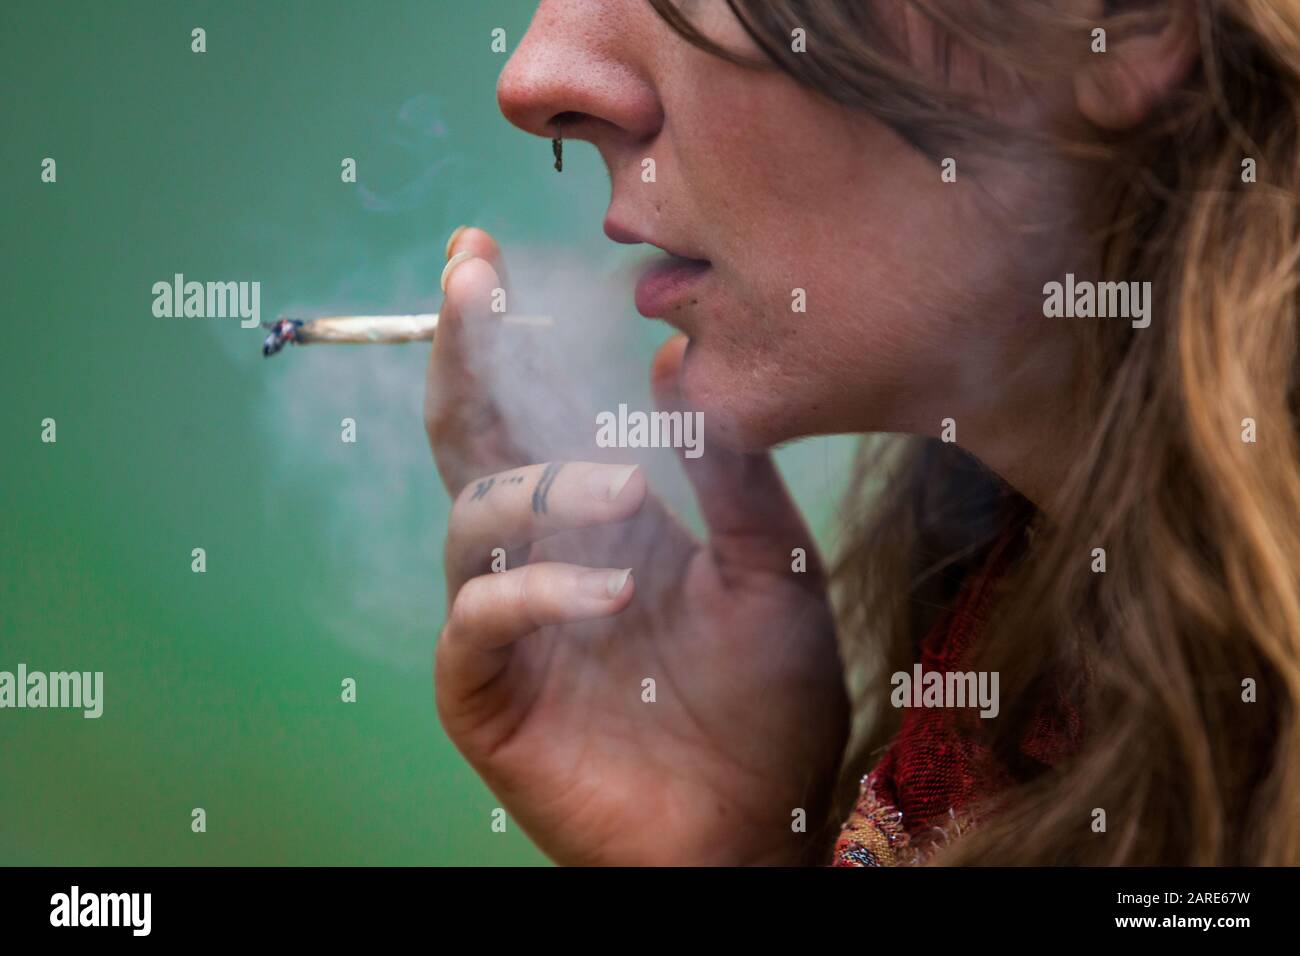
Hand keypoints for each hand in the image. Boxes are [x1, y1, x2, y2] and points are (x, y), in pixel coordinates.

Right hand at [425, 227, 847, 865]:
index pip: (529, 414)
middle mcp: (542, 560)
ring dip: (537, 489)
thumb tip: (668, 359)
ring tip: (621, 491)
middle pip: (472, 441)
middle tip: (471, 278)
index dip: (500, 339)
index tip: (482, 253)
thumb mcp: (774, 570)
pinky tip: (608, 593)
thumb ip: (729, 473)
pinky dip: (533, 594)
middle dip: (465, 357)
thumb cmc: (771, 707)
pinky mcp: (488, 697)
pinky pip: (477, 624)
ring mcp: (509, 628)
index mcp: (601, 523)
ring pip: (470, 523)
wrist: (759, 828)